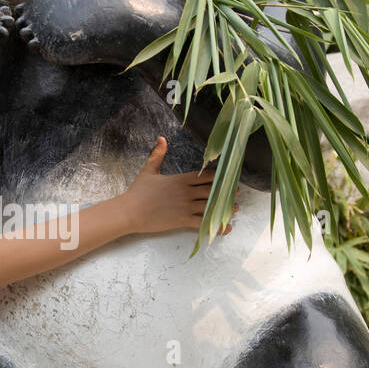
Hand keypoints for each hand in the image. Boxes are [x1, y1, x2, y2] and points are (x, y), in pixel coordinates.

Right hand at [121, 137, 238, 235]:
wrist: (130, 211)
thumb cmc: (138, 192)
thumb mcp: (148, 170)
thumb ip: (158, 155)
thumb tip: (161, 138)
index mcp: (180, 179)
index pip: (204, 176)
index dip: (218, 176)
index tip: (228, 177)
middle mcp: (186, 192)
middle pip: (211, 190)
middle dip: (226, 191)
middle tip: (238, 192)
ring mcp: (185, 207)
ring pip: (210, 206)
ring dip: (225, 208)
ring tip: (236, 209)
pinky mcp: (182, 220)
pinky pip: (203, 223)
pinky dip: (216, 226)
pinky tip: (226, 228)